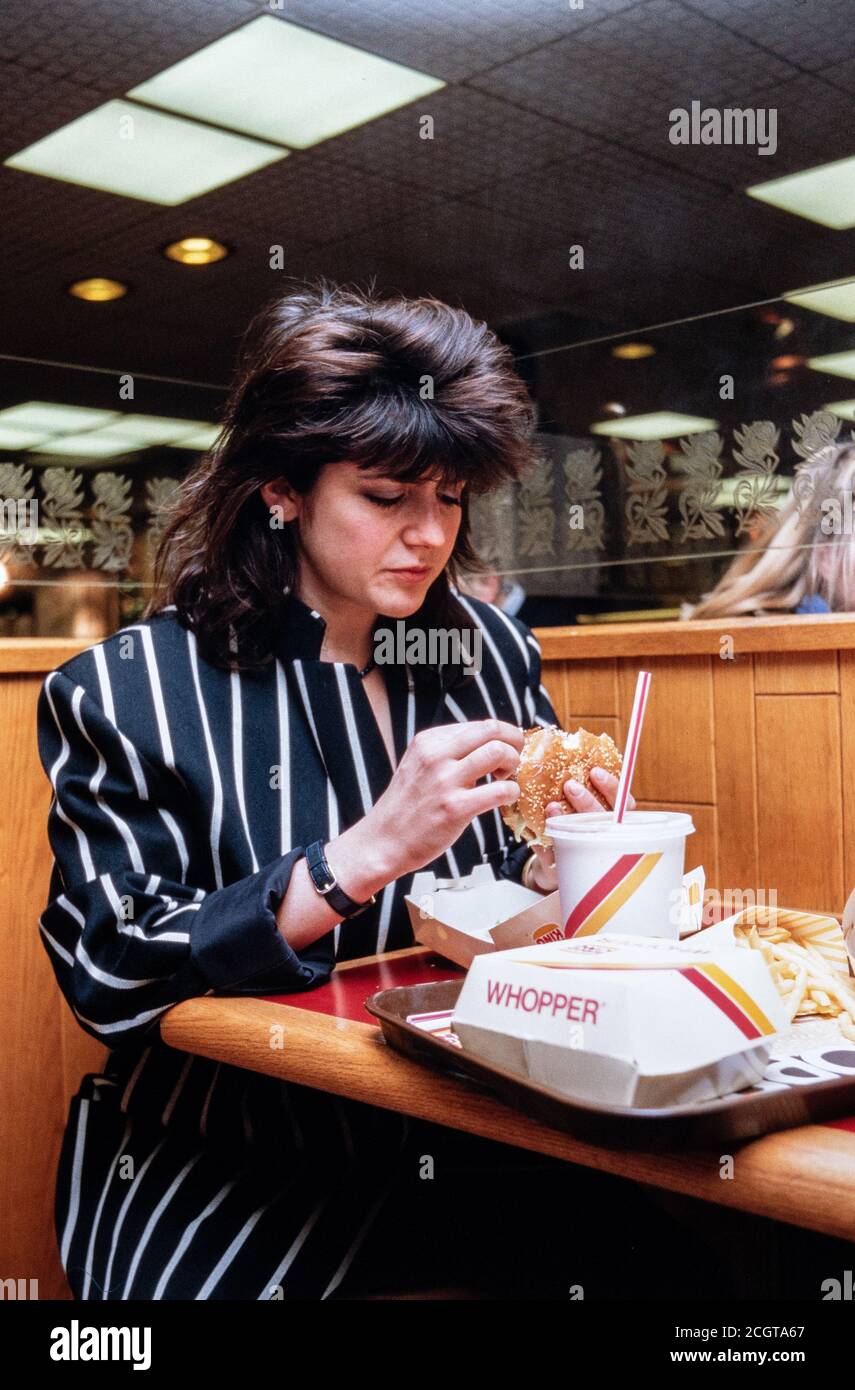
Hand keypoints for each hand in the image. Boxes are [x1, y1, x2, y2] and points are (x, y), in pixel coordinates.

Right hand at [355, 719, 523, 880]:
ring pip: (498, 753)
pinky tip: (504, 798)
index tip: (505, 750)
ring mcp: (445, 781)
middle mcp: (436, 755)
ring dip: (513, 764)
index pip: (479, 725)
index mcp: (429, 741)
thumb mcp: (418, 765)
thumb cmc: (405, 807)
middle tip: (515, 759)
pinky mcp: (455, 808)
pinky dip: (511, 792)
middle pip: (492, 729)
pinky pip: (499, 790)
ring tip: (505, 779)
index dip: (501, 736)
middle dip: (514, 741)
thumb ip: (447, 752)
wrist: (383, 842)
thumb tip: (486, 744)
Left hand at [526, 766, 636, 892]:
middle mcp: (606, 836)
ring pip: (586, 838)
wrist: (555, 863)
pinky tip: (542, 832)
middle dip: (587, 802)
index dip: (611, 787)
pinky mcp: (569, 867)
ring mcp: (589, 853)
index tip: (595, 772)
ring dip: (568, 820)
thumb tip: (561, 761)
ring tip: (552, 806)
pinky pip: (561, 856)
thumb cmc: (573, 825)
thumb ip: (576, 788)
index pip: (623, 803)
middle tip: (570, 785)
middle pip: (605, 821)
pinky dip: (550, 842)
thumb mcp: (578, 804)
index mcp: (613, 819)